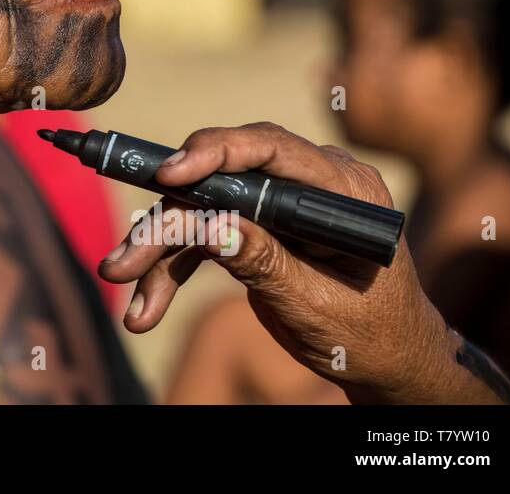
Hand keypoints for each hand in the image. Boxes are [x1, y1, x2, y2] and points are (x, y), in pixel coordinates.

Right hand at [98, 122, 509, 403]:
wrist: (387, 360)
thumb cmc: (370, 334)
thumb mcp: (317, 305)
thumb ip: (267, 262)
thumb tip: (211, 226)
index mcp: (341, 189)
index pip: (271, 148)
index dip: (215, 153)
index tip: (169, 174)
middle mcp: (306, 184)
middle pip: (219, 185)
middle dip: (166, 226)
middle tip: (121, 263)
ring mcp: (278, 204)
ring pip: (199, 211)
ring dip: (158, 255)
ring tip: (132, 302)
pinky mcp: (254, 224)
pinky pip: (201, 236)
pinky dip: (171, 270)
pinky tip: (147, 307)